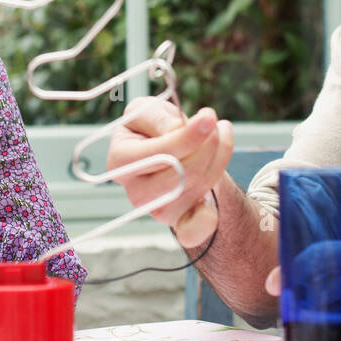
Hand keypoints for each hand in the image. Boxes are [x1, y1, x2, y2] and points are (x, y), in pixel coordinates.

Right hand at [105, 96, 232, 246]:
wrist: (172, 151)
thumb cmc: (155, 128)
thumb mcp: (148, 111)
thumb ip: (158, 118)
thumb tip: (177, 130)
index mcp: (120, 161)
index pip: (158, 153)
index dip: (187, 136)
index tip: (209, 117)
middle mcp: (135, 192)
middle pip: (182, 174)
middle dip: (207, 146)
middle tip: (215, 124)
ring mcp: (157, 210)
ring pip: (199, 187)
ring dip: (219, 157)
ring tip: (220, 133)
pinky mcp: (177, 221)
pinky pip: (193, 230)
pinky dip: (207, 216)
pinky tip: (214, 193)